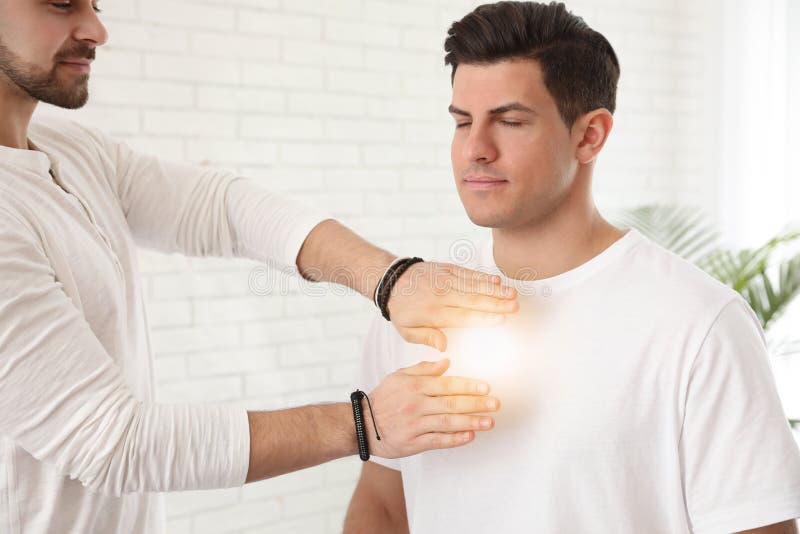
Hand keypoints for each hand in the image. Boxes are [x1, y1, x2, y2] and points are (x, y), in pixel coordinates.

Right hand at [366, 359, 499, 458]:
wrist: (362, 425)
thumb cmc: (384, 398)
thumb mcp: (399, 376)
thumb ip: (423, 368)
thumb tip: (446, 362)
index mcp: (414, 385)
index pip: (446, 384)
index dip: (468, 386)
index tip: (486, 387)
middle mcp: (416, 404)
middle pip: (451, 403)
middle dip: (476, 404)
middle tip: (495, 404)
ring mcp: (415, 425)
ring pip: (447, 423)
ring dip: (471, 422)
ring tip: (490, 422)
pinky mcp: (413, 443)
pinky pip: (438, 441)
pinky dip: (455, 439)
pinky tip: (470, 436)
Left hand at [387, 262, 518, 350]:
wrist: (392, 280)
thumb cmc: (403, 310)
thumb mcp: (407, 331)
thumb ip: (427, 338)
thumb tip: (444, 347)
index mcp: (432, 312)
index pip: (462, 316)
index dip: (483, 318)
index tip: (501, 320)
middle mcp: (441, 294)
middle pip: (473, 299)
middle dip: (496, 303)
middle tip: (515, 307)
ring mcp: (445, 279)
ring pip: (473, 285)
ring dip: (495, 290)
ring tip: (513, 294)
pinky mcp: (448, 269)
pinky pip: (468, 273)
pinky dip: (483, 277)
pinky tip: (497, 281)